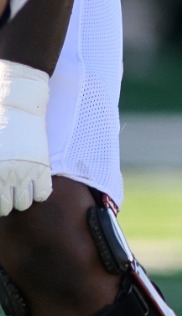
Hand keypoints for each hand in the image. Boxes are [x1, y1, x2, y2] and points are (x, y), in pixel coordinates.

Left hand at [0, 62, 50, 215]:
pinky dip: (38, 195)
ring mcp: (25, 174)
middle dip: (5, 203)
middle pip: (6, 207)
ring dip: (20, 200)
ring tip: (19, 189)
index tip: (0, 194)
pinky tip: (33, 185)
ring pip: (24, 204)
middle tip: (5, 193)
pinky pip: (42, 195)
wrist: (18, 108)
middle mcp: (6, 177)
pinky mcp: (42, 169)